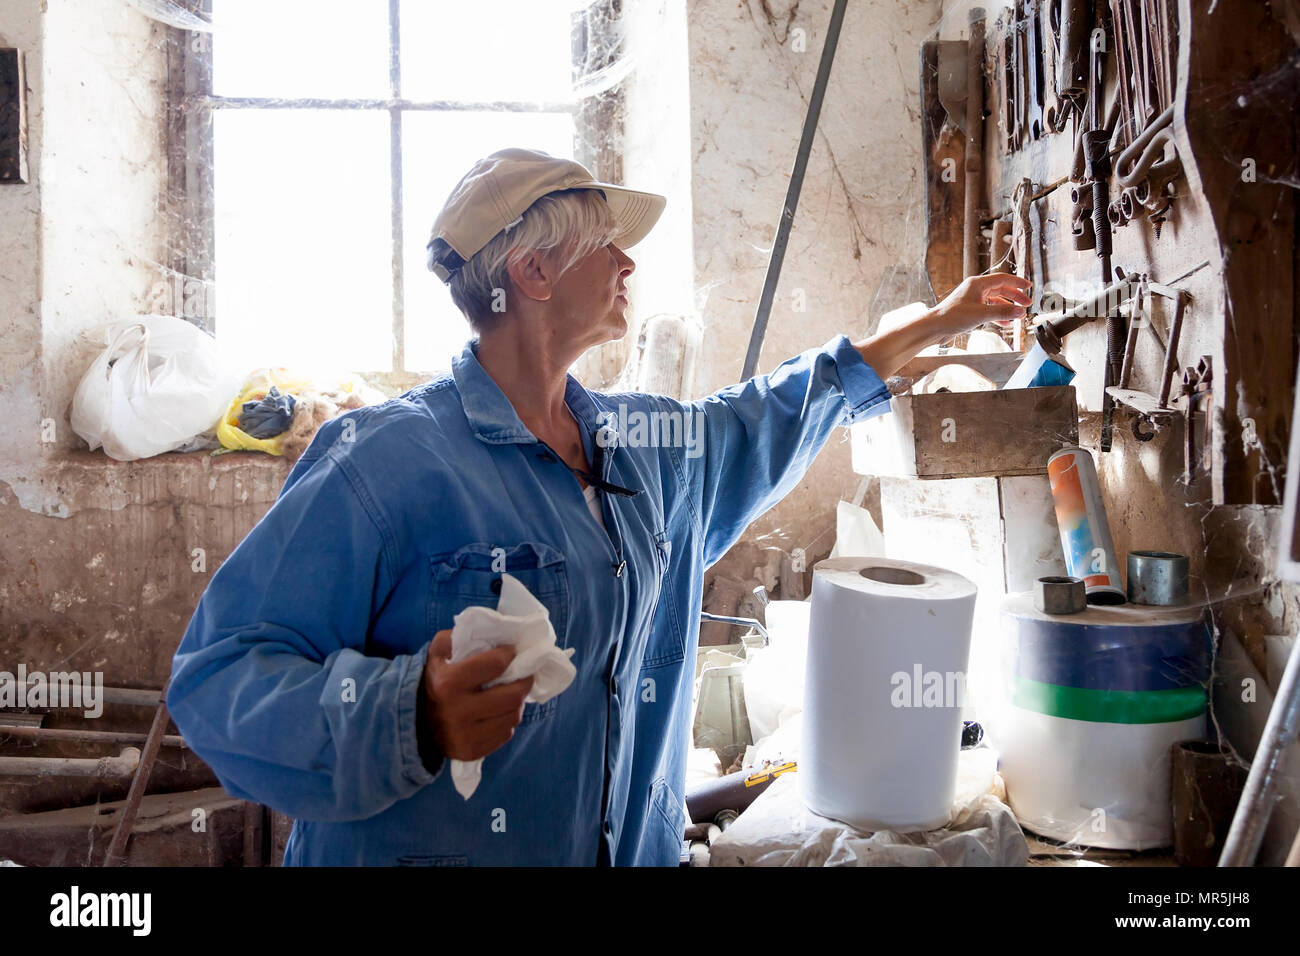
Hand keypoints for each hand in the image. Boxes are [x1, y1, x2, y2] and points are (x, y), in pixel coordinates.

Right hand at [418, 629, 534, 762]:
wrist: (412, 719)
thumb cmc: (433, 679)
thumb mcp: (438, 652)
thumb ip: (459, 637)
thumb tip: (493, 632)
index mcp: (448, 683)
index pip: (496, 665)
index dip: (509, 654)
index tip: (512, 651)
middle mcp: (457, 712)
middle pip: (512, 696)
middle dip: (524, 681)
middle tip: (525, 674)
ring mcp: (464, 736)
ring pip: (513, 717)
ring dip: (516, 702)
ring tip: (510, 693)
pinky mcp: (471, 752)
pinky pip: (505, 734)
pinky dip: (506, 721)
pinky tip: (498, 712)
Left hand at [854, 272, 1033, 378]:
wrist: (934, 328)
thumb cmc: (953, 317)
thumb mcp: (981, 314)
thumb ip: (1003, 312)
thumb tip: (1021, 311)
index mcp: (977, 284)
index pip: (1003, 279)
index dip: (1017, 282)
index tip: (1029, 286)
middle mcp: (975, 289)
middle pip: (1000, 289)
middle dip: (1015, 296)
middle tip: (1027, 303)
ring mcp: (972, 300)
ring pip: (995, 300)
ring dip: (1007, 307)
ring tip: (1018, 315)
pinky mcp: (969, 311)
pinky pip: (988, 309)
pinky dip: (997, 315)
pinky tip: (1005, 323)